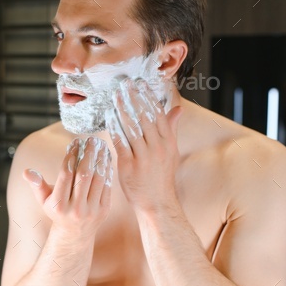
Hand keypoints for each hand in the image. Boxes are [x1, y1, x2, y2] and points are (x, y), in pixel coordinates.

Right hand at [23, 137, 112, 238]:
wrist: (74, 234)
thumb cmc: (57, 211)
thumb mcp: (43, 199)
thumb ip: (37, 184)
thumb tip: (26, 171)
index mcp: (58, 204)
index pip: (66, 174)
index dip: (71, 156)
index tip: (75, 143)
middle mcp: (75, 209)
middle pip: (84, 175)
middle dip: (88, 154)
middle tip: (91, 140)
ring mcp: (91, 210)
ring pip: (98, 179)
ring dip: (100, 160)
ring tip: (100, 145)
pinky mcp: (104, 210)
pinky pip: (107, 187)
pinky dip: (107, 171)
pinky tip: (106, 159)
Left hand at [107, 78, 181, 213]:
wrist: (156, 201)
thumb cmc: (162, 175)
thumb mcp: (171, 151)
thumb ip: (171, 128)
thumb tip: (177, 109)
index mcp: (168, 142)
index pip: (158, 114)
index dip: (148, 98)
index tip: (140, 84)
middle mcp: (157, 147)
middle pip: (144, 117)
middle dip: (134, 98)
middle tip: (125, 84)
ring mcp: (143, 156)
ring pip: (131, 127)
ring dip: (122, 109)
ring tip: (115, 96)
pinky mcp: (129, 164)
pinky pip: (120, 141)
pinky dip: (114, 127)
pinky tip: (108, 117)